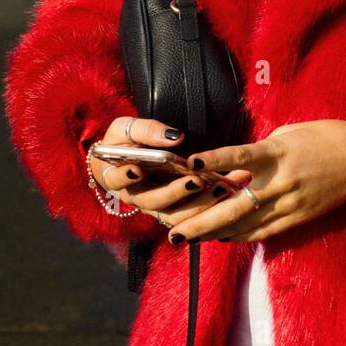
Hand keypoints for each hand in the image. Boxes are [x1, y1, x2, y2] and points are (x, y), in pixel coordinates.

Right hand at [87, 116, 249, 226]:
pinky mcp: (174, 211)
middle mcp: (136, 197)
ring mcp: (156, 207)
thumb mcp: (127, 128)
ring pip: (176, 215)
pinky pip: (192, 217)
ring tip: (222, 188)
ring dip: (200, 203)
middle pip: (153, 201)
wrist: (129, 156)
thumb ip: (146, 130)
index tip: (136, 170)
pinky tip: (230, 192)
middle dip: (175, 192)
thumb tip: (174, 137)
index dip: (125, 177)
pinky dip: (211, 207)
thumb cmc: (125, 141)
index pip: (116, 180)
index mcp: (117, 176)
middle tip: (196, 180)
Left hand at [166, 119, 345, 244]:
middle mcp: (281, 181)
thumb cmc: (326, 136)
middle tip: (174, 233)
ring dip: (215, 234)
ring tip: (189, 240)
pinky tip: (222, 239)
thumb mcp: (289, 134)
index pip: (240, 157)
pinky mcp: (299, 216)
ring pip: (246, 225)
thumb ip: (259, 152)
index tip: (190, 164)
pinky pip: (265, 231)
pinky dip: (242, 236)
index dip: (214, 161)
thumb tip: (234, 171)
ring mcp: (290, 202)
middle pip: (235, 206)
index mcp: (278, 152)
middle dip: (202, 221)